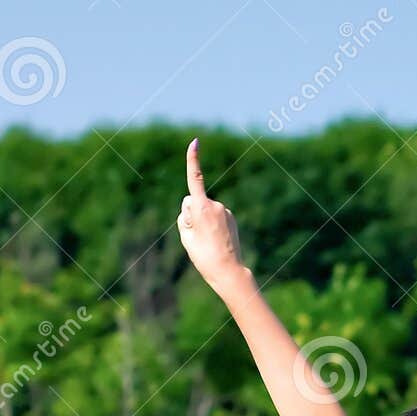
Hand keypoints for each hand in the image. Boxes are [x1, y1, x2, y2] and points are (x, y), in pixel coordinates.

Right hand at [178, 138, 245, 291]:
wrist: (229, 271)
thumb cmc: (204, 257)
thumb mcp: (186, 236)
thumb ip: (185, 217)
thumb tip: (192, 208)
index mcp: (202, 207)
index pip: (195, 179)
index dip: (193, 160)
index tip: (195, 142)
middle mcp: (215, 205)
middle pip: (193, 202)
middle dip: (191, 215)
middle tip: (198, 238)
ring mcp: (225, 211)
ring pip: (204, 210)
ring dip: (202, 222)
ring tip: (209, 242)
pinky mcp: (231, 218)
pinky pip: (214, 216)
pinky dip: (212, 225)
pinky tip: (216, 240)